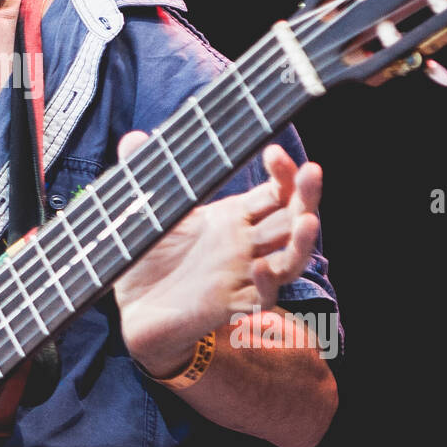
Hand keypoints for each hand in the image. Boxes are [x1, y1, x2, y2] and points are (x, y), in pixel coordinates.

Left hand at [112, 135, 322, 377]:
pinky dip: (266, 283)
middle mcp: (245, 245)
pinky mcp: (230, 305)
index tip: (273, 151)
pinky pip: (261, 297)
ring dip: (302, 241)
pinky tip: (262, 266)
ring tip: (309, 220)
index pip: (272, 192)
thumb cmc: (147, 258)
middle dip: (306, 196)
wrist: (133, 308)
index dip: (281, 173)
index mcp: (233, 218)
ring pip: (290, 259)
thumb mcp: (145, 211)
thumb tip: (134, 137)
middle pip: (291, 219)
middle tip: (313, 172)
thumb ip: (143, 173)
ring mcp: (242, 276)